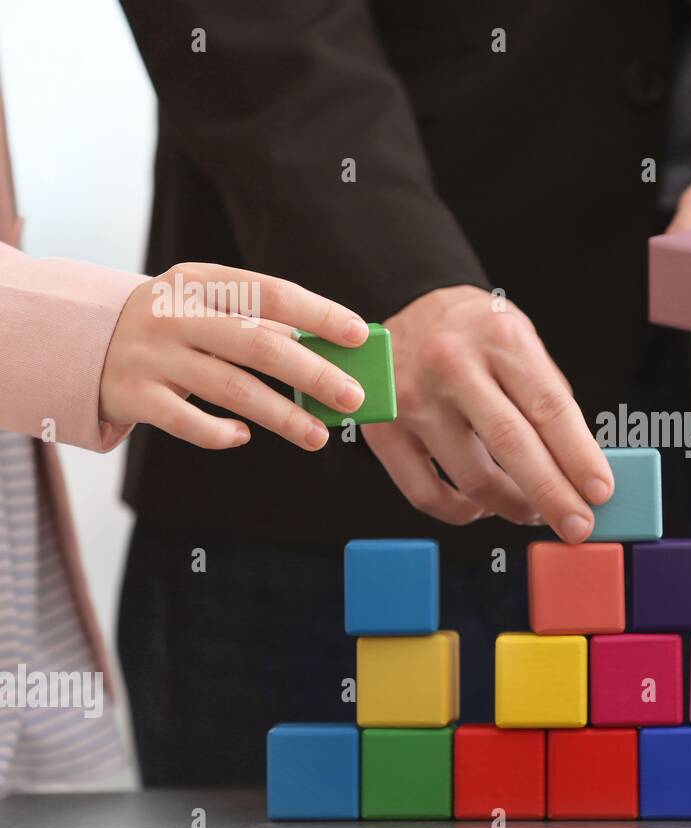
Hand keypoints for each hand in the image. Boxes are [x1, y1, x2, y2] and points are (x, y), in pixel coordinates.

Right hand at [101, 262, 369, 449]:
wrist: (83, 341)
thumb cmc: (174, 327)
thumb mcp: (208, 308)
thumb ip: (260, 326)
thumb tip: (332, 358)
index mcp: (201, 281)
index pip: (271, 292)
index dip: (319, 314)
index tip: (359, 335)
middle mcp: (175, 314)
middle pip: (258, 344)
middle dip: (313, 373)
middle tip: (352, 397)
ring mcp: (152, 355)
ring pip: (232, 388)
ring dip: (283, 415)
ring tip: (318, 435)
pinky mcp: (134, 395)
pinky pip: (187, 421)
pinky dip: (220, 432)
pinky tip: (244, 435)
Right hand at [362, 285, 612, 539]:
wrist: (408, 308)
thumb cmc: (477, 334)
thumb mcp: (521, 341)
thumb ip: (549, 399)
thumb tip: (582, 470)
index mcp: (499, 339)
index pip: (549, 407)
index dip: (579, 456)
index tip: (602, 492)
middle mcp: (452, 366)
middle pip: (512, 445)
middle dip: (553, 494)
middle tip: (579, 526)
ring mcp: (412, 400)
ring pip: (472, 479)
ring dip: (512, 507)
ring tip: (532, 510)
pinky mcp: (383, 430)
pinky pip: (426, 494)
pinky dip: (462, 512)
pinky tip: (482, 506)